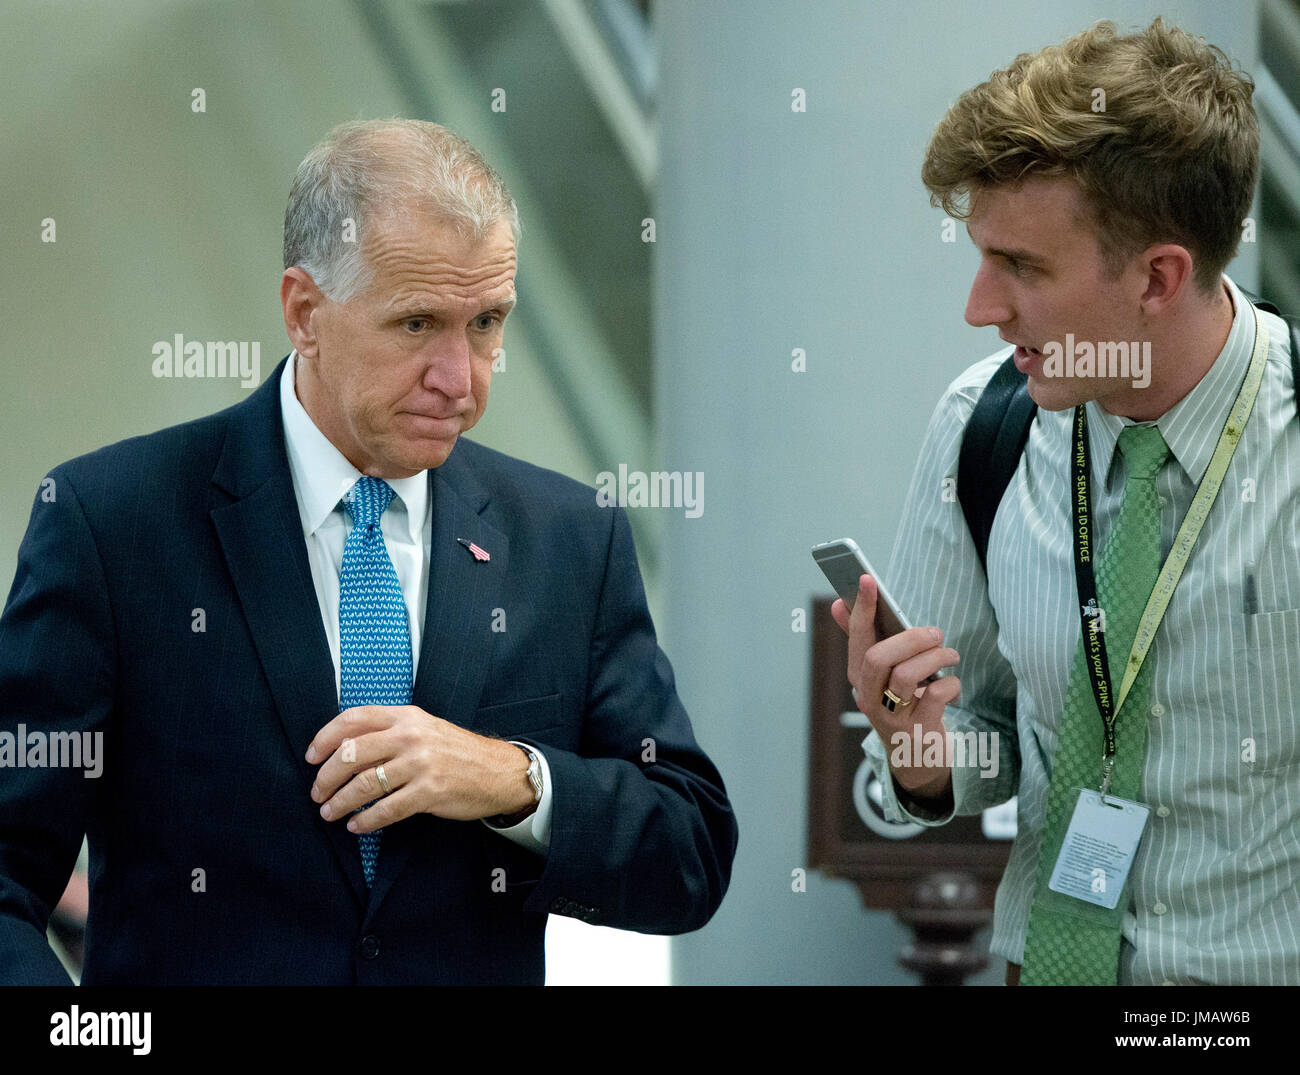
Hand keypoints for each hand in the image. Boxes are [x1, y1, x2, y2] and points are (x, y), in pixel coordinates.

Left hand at [306, 705, 536, 831]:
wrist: (498, 771)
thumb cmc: (456, 751)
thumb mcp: (425, 728)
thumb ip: (391, 732)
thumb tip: (345, 750)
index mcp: (406, 717)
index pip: (354, 719)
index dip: (325, 738)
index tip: (311, 757)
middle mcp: (411, 736)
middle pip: (352, 753)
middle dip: (326, 777)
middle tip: (317, 793)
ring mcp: (421, 764)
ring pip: (364, 784)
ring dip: (340, 803)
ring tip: (331, 813)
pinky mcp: (430, 792)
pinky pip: (387, 809)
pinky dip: (366, 821)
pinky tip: (357, 826)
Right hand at [830, 574, 961, 797]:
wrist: (916, 757)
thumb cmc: (900, 704)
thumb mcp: (881, 674)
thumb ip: (864, 639)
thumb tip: (839, 603)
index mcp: (859, 677)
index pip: (856, 638)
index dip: (862, 608)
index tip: (867, 580)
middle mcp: (869, 697)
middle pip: (878, 658)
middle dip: (910, 638)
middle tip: (935, 633)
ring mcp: (891, 717)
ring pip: (906, 675)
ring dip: (935, 658)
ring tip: (950, 655)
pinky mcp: (916, 731)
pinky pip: (934, 696)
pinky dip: (949, 684)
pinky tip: (951, 684)